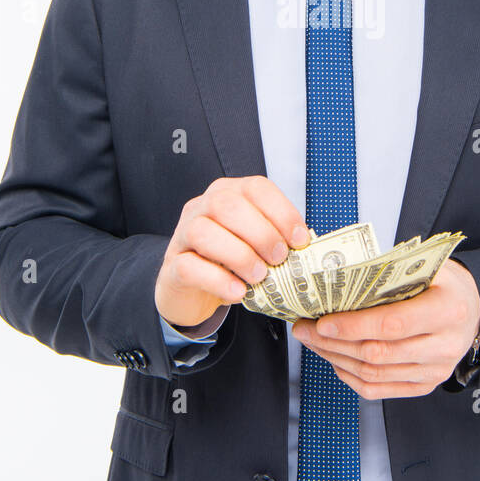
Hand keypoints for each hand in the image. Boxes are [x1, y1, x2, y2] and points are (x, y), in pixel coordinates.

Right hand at [155, 176, 310, 328]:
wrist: (191, 290)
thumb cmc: (229, 262)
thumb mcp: (254, 244)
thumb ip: (275, 239)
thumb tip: (307, 245)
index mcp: (228, 194)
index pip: (256, 188)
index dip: (282, 211)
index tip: (300, 240)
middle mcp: (202, 207)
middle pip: (228, 205)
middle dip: (261, 233)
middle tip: (279, 258)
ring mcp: (183, 235)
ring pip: (204, 232)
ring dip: (239, 255)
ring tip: (259, 276)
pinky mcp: (172, 265)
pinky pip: (190, 267)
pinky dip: (218, 280)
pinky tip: (238, 292)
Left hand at [291, 256, 479, 398]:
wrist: (473, 307)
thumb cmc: (444, 283)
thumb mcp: (424, 266)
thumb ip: (387, 274)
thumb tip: (336, 280)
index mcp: (447, 310)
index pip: (392, 324)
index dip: (353, 326)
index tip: (322, 321)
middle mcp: (444, 345)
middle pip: (378, 353)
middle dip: (334, 343)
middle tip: (305, 329)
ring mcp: (435, 371)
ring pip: (375, 374)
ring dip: (336, 358)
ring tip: (313, 342)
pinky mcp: (424, 385)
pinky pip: (380, 389)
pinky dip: (351, 376)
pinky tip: (334, 359)